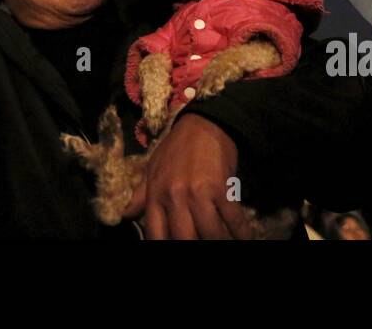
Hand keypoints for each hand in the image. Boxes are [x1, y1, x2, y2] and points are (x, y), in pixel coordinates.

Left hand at [122, 113, 253, 238]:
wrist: (203, 125)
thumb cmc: (175, 148)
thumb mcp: (153, 169)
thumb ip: (140, 195)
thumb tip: (126, 216)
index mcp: (156, 195)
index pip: (156, 234)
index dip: (165, 246)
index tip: (177, 247)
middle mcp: (175, 197)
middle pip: (184, 239)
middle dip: (195, 246)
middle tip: (203, 244)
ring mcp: (198, 194)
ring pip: (211, 234)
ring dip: (221, 241)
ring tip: (226, 242)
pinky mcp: (221, 188)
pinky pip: (233, 219)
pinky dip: (242, 232)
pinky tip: (245, 237)